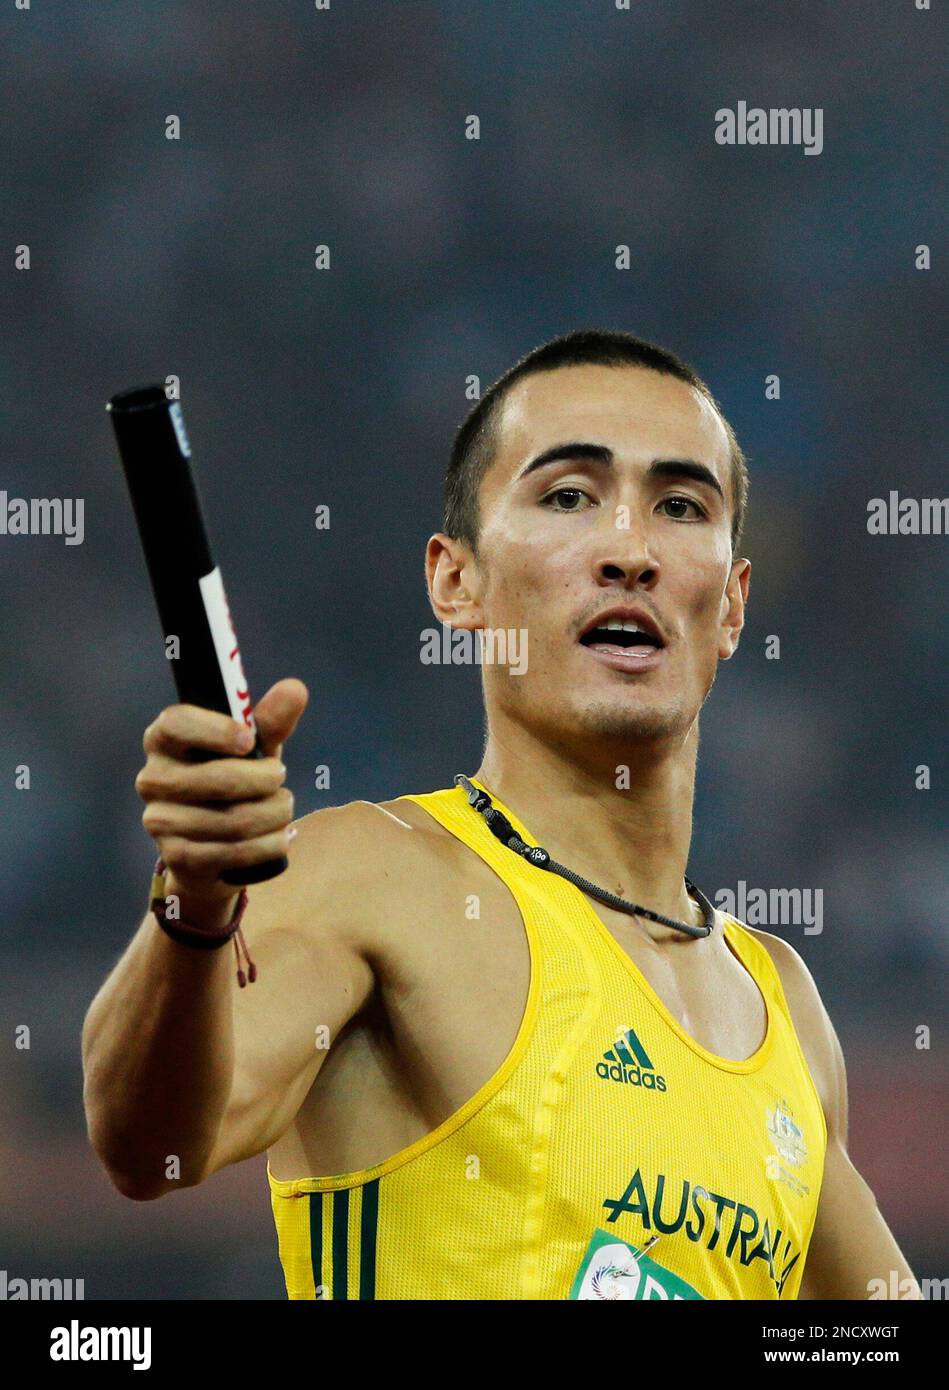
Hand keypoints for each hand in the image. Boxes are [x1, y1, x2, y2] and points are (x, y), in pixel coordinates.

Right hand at [135, 678, 308, 913]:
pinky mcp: (177, 856)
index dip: (216, 729)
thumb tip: (295, 689)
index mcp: (164, 740)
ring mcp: (160, 820)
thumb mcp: (251, 750)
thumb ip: (269, 721)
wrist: (212, 849)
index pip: (176, 723)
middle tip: (280, 777)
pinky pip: (234, 851)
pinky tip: (280, 836)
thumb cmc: (231, 783)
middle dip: (266, 779)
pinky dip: (269, 844)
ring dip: (275, 815)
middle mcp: (153, 778)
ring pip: (233, 820)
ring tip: (285, 808)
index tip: (249, 739)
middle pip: (219, 778)